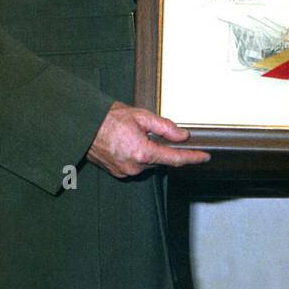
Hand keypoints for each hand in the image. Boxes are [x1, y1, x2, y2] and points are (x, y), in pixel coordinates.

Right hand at [86, 101, 209, 177]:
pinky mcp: (118, 172)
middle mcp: (135, 166)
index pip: (175, 159)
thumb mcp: (142, 116)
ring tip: (131, 134)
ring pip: (148, 162)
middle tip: (146, 131)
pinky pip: (135, 164)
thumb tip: (182, 136)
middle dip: (159, 147)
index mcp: (142, 152)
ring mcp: (125, 171)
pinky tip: (126, 142)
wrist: (83, 126)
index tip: (204, 157)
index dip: (192, 158)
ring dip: (147, 150)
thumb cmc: (109, 119)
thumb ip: (165, 127)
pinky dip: (136, 155)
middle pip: (160, 160)